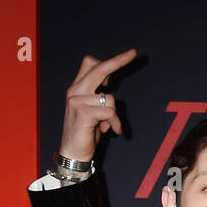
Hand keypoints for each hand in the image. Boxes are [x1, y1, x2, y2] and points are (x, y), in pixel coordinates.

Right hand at [59, 48, 136, 163]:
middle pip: (98, 68)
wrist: (73, 153)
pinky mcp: (83, 111)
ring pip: (110, 98)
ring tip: (108, 126)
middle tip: (134, 53)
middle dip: (117, 61)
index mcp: (78, 89)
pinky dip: (115, 123)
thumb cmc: (86, 134)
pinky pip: (110, 112)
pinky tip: (112, 132)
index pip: (91, 65)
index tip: (129, 55)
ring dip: (115, 116)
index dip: (109, 61)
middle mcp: (75, 91)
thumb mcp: (94, 114)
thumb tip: (109, 92)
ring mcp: (77, 100)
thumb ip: (99, 100)